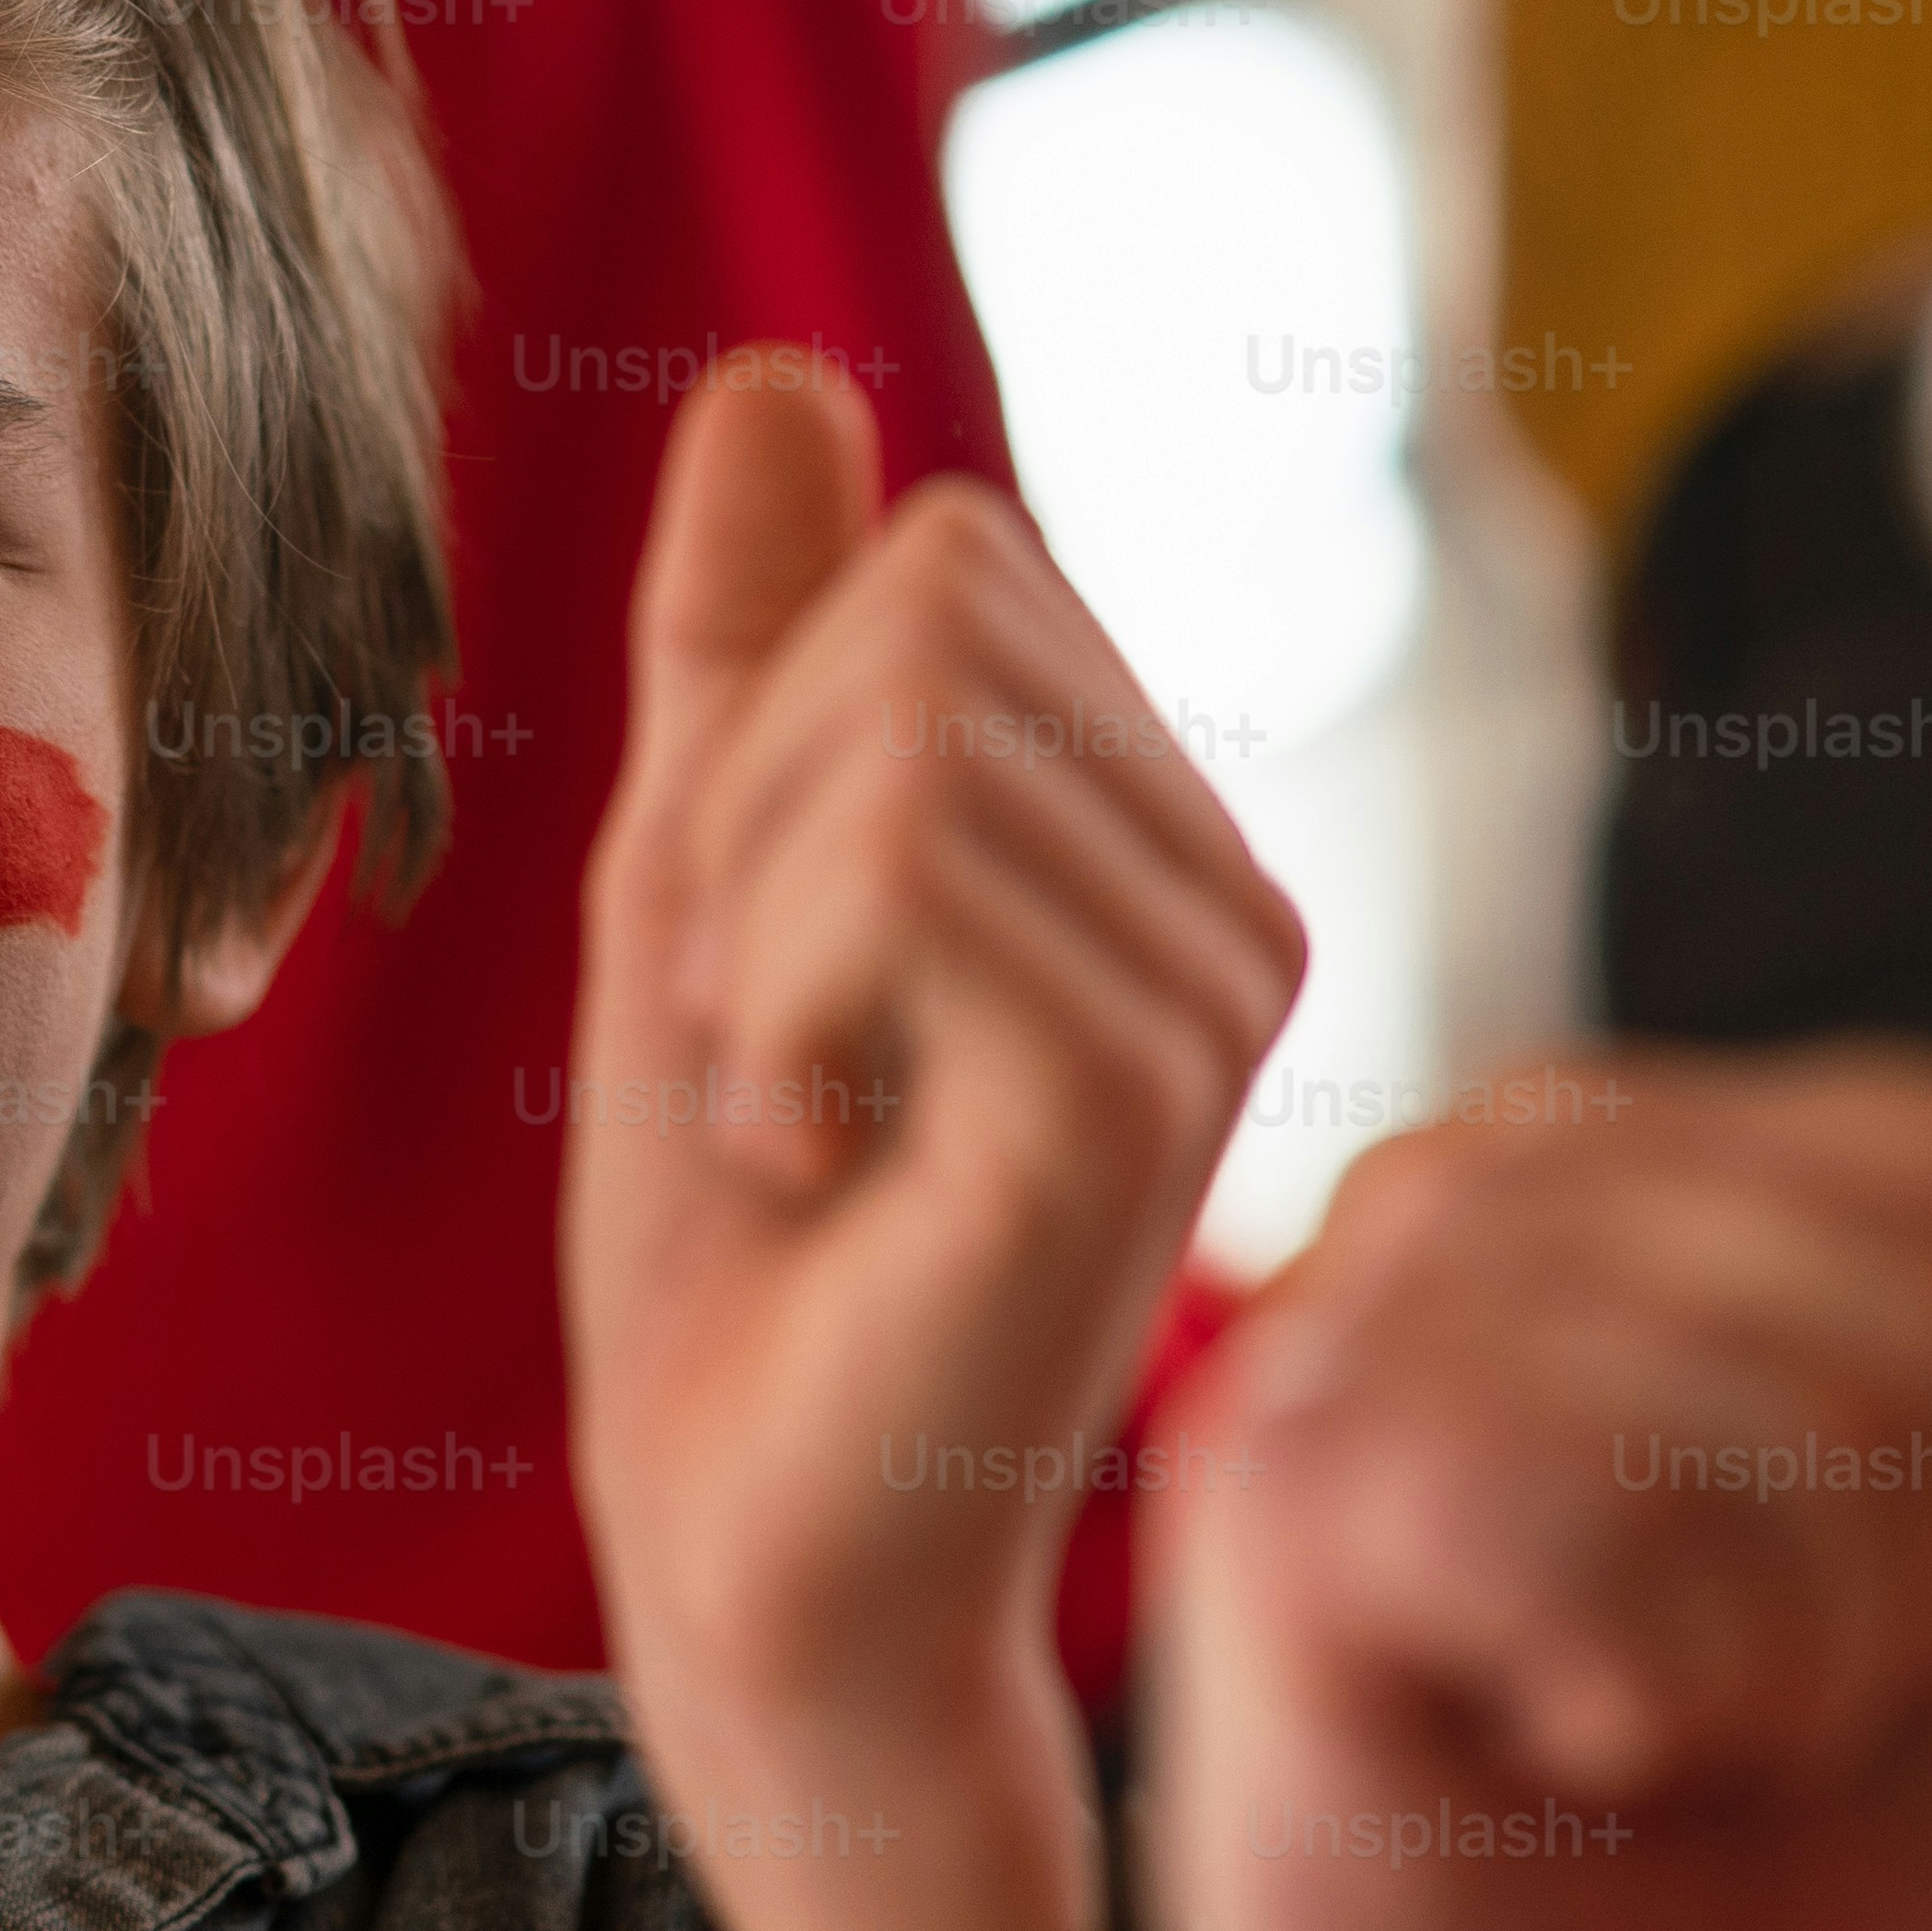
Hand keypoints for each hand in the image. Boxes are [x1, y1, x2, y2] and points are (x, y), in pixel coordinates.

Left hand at [566, 351, 1298, 1930]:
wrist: (752, 1555)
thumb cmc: (733, 1258)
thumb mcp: (700, 883)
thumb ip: (745, 646)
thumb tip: (773, 375)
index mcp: (1154, 838)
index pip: (940, 559)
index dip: (769, 739)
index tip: (770, 973)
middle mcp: (1231, 898)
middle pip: (924, 608)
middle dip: (749, 818)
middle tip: (770, 1050)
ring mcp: (1210, 994)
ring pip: (898, 734)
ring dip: (747, 930)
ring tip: (800, 1120)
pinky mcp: (1138, 1095)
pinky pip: (902, 864)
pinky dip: (776, 1004)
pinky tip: (821, 1173)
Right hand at [1162, 1047, 1931, 1930]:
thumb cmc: (1774, 1871)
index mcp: (1645, 1156)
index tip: (1843, 1609)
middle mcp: (1471, 1184)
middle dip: (1918, 1591)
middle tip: (1736, 1707)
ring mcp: (1343, 1321)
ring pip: (1807, 1423)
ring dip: (1794, 1676)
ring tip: (1639, 1739)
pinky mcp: (1272, 1491)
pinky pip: (1621, 1523)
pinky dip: (1665, 1704)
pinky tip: (1548, 1750)